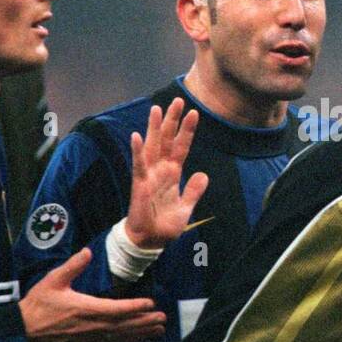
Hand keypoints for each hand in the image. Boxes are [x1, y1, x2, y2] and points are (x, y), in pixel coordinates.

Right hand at [19, 247, 165, 341]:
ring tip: (159, 331)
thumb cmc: (38, 304)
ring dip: (141, 334)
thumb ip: (73, 266)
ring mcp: (90, 339)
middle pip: (125, 325)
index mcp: (86, 308)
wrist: (23, 331)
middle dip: (145, 322)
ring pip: (121, 337)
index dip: (135, 306)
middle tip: (163, 318)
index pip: (117, 308)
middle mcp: (92, 326)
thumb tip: (88, 251)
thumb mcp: (53, 280)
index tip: (151, 303)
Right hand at [125, 97, 209, 248]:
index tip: (194, 113)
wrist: (149, 241)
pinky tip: (136, 135)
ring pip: (152, 146)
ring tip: (156, 108)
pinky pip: (138, 165)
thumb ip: (193, 191)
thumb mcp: (185, 208)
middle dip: (171, 120)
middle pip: (166, 140)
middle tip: (177, 100)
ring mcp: (149, 175)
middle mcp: (160, 170)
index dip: (187, 131)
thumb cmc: (164, 225)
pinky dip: (137, 151)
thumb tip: (204, 175)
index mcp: (172, 174)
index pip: (181, 147)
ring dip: (153, 128)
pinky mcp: (139, 184)